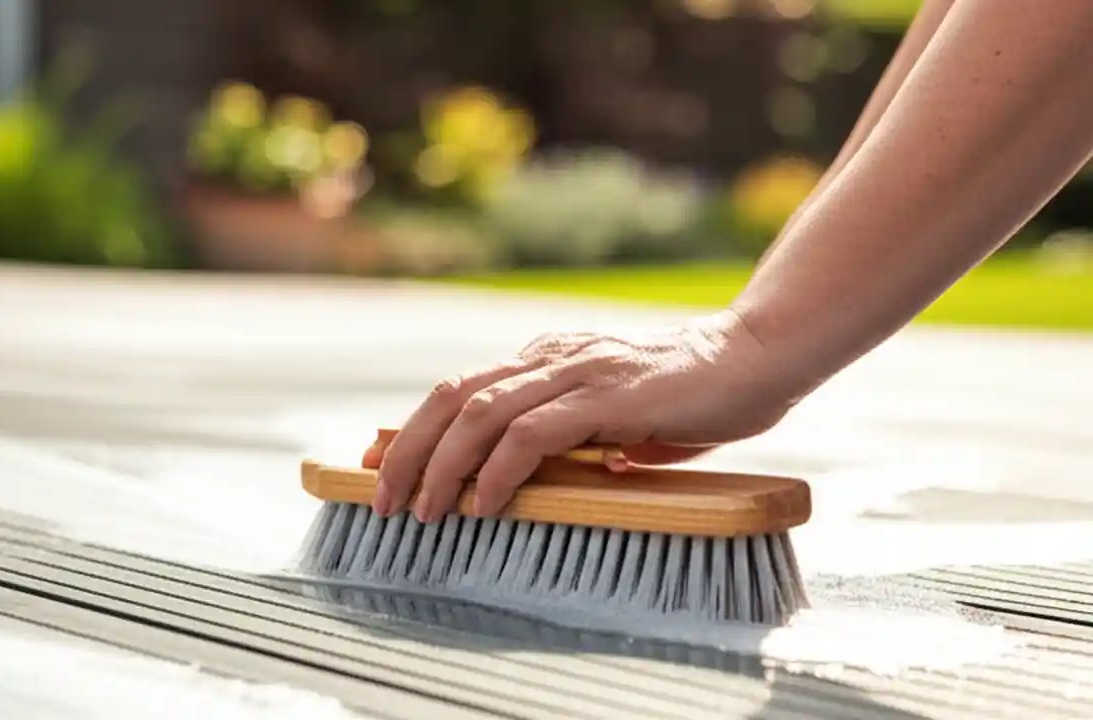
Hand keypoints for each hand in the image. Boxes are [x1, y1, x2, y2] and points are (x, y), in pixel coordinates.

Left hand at [371, 309, 796, 522]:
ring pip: (479, 412)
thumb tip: (556, 477)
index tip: (383, 469)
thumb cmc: (698, 392)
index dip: (415, 429)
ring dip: (440, 466)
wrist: (760, 355)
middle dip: (406, 449)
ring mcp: (577, 373)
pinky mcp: (608, 396)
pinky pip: (533, 432)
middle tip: (382, 499)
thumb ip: (585, 438)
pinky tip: (484, 503)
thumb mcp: (624, 417)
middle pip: (452, 396)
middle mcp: (551, 359)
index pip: (463, 390)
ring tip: (422, 512)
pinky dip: (498, 470)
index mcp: (549, 361)